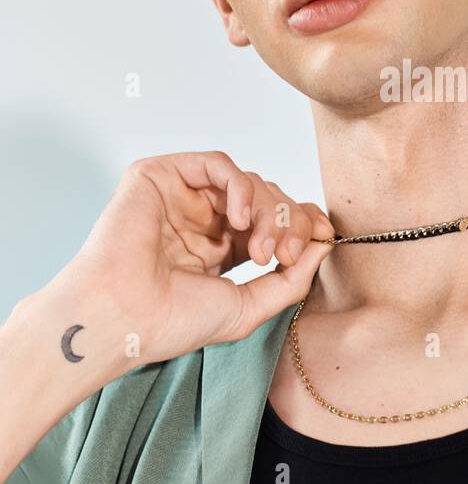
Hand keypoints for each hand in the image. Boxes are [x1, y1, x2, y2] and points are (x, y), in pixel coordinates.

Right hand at [60, 151, 334, 378]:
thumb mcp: (250, 306)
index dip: (303, 223)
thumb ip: (292, 278)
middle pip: (269, 198)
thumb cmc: (173, 320)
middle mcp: (204, 219)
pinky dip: (241, 186)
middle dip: (289, 223)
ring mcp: (183, 196)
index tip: (325, 237)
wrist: (125, 316)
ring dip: (269, 211)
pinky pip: (217, 163)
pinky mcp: (161, 176)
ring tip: (260, 249)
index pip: (274, 221)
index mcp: (222, 249)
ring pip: (249, 180)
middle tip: (284, 256)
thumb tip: (324, 244)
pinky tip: (241, 219)